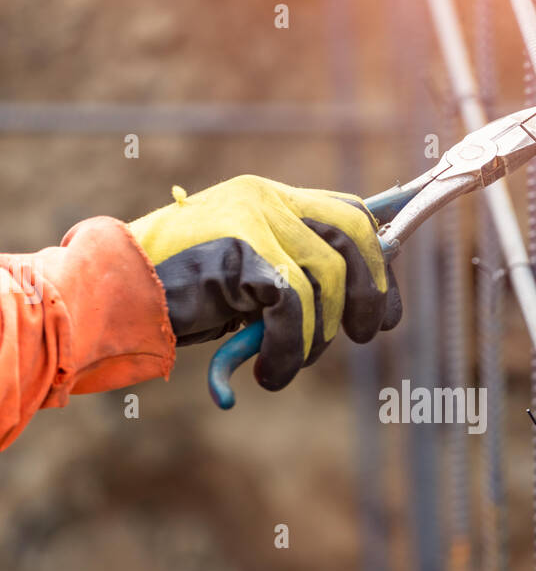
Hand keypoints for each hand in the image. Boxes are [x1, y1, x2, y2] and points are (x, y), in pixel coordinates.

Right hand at [130, 175, 401, 389]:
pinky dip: (289, 349)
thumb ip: (288, 274)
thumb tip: (356, 302)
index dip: (381, 256)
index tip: (388, 305)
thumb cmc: (175, 296)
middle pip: (354, 236)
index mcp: (268, 197)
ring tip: (287, 363)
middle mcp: (266, 199)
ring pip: (328, 279)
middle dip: (371, 293)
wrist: (111, 294)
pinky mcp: (241, 254)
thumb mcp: (242, 278)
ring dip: (318, 336)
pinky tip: (267, 373)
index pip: (350, 210)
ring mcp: (254, 221)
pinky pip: (294, 307)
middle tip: (363, 335)